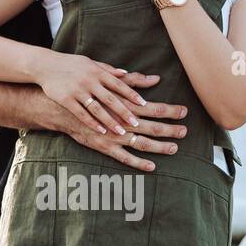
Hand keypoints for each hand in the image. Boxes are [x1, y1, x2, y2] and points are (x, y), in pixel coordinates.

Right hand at [35, 53, 147, 135]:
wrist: (45, 66)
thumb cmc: (71, 65)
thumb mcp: (91, 63)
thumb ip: (108, 70)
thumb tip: (126, 73)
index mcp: (98, 71)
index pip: (119, 84)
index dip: (132, 94)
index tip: (144, 104)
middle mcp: (89, 81)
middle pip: (111, 99)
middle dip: (124, 112)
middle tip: (137, 123)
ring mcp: (77, 91)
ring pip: (97, 109)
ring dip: (110, 121)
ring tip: (121, 132)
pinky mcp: (66, 99)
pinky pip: (81, 114)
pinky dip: (92, 123)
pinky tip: (101, 131)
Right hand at [45, 75, 188, 170]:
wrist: (60, 106)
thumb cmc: (87, 92)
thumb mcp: (110, 82)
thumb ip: (134, 82)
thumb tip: (154, 78)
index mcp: (125, 103)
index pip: (153, 107)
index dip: (169, 109)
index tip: (184, 111)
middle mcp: (121, 119)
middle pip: (151, 126)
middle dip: (170, 129)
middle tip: (185, 131)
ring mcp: (113, 134)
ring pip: (141, 143)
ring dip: (159, 146)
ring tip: (174, 148)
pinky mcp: (103, 146)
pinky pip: (123, 157)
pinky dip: (138, 162)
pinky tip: (151, 166)